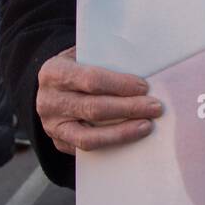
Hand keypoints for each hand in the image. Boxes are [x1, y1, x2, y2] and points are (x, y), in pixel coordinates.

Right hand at [36, 46, 162, 154]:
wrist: (54, 89)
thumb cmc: (78, 68)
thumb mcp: (85, 54)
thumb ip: (106, 58)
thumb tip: (144, 66)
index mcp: (54, 72)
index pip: (91, 80)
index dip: (120, 85)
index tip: (144, 87)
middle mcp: (49, 101)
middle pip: (94, 108)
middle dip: (129, 108)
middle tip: (155, 107)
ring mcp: (52, 126)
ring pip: (89, 137)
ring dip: (123, 132)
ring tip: (147, 126)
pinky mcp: (60, 143)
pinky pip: (88, 150)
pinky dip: (112, 145)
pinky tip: (131, 137)